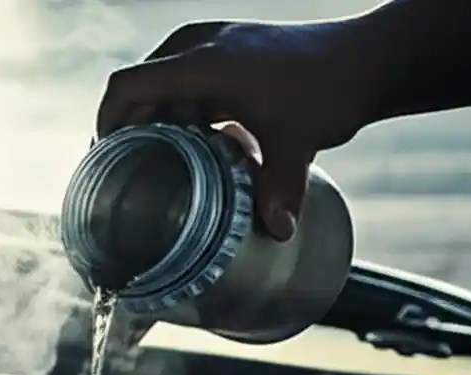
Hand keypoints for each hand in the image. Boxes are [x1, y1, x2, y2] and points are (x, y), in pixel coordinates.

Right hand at [96, 21, 373, 239]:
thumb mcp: (297, 143)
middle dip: (131, 130)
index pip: (126, 86)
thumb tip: (277, 233)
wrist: (367, 57)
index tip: (102, 158)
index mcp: (203, 63)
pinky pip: (186, 82)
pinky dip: (184, 112)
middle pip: (140, 89)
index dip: (104, 121)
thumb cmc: (329, 88)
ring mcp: (214, 45)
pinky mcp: (227, 52)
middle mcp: (200, 47)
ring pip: (164, 86)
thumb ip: (279, 191)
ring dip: (160, 122)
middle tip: (129, 172)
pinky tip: (198, 145)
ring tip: (164, 164)